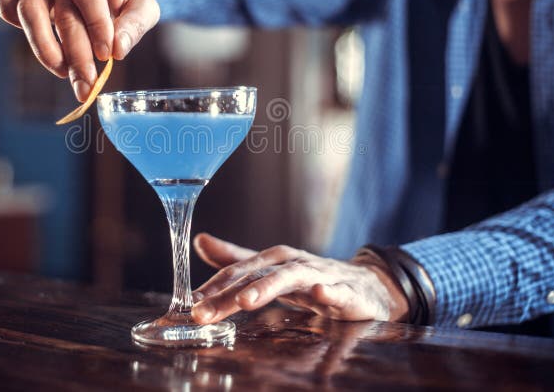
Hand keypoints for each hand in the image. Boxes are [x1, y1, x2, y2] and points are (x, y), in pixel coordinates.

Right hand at [0, 0, 159, 101]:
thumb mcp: (144, 7)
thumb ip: (135, 25)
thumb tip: (118, 50)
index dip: (95, 26)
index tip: (106, 57)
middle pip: (62, 9)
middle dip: (76, 53)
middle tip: (86, 84)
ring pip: (28, 9)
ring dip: (44, 48)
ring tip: (64, 73)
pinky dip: (14, 23)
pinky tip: (40, 47)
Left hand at [191, 233, 408, 324]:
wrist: (363, 285)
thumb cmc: (311, 278)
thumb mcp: (270, 269)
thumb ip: (236, 259)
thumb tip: (200, 241)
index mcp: (273, 260)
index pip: (237, 272)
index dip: (213, 287)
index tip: (190, 304)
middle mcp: (293, 263)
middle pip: (257, 276)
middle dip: (229, 294)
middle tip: (203, 311)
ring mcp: (320, 275)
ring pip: (291, 279)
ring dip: (268, 288)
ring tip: (246, 301)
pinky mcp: (346, 292)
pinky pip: (337, 292)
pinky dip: (328, 292)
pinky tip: (319, 293)